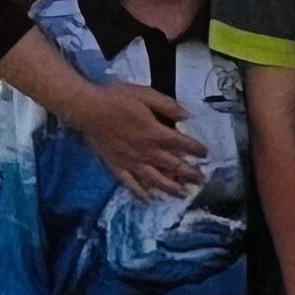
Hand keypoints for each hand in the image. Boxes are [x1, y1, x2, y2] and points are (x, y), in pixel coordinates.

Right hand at [63, 73, 199, 198]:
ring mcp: (132, 162)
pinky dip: (141, 194)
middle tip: (202, 180)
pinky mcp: (118, 167)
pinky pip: (132, 184)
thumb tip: (189, 116)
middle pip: (174, 166)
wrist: (88, 108)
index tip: (206, 154)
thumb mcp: (146, 94)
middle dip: (190, 174)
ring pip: (156, 179)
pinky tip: (149, 200)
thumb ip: (168, 105)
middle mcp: (147, 152)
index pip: (182, 144)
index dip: (196, 149)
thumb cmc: (117, 98)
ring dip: (172, 188)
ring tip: (183, 194)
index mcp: (156, 133)